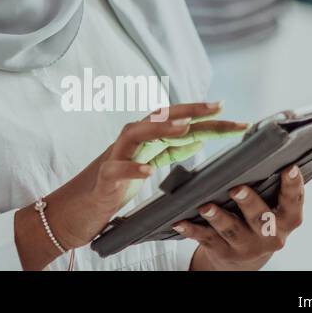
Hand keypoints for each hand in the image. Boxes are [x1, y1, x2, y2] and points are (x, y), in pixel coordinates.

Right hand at [44, 101, 246, 249]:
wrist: (82, 205)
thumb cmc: (116, 183)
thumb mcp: (149, 163)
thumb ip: (171, 150)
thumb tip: (198, 138)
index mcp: (145, 138)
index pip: (177, 122)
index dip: (203, 116)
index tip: (229, 111)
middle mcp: (131, 140)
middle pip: (160, 118)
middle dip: (190, 112)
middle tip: (217, 107)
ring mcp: (116, 156)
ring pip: (137, 135)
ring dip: (160, 129)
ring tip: (185, 129)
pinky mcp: (105, 177)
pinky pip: (118, 170)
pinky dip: (133, 169)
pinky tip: (148, 172)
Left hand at [180, 165, 305, 269]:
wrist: (245, 256)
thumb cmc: (257, 216)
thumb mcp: (269, 204)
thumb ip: (267, 183)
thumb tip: (257, 143)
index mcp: (286, 220)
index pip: (293, 202)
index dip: (293, 186)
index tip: (289, 167)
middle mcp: (270, 236)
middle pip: (261, 219)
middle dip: (248, 203)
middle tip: (236, 188)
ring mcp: (247, 246)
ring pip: (232, 230)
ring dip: (218, 218)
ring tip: (205, 206)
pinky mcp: (224, 252)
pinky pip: (206, 239)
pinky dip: (191, 230)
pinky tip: (179, 222)